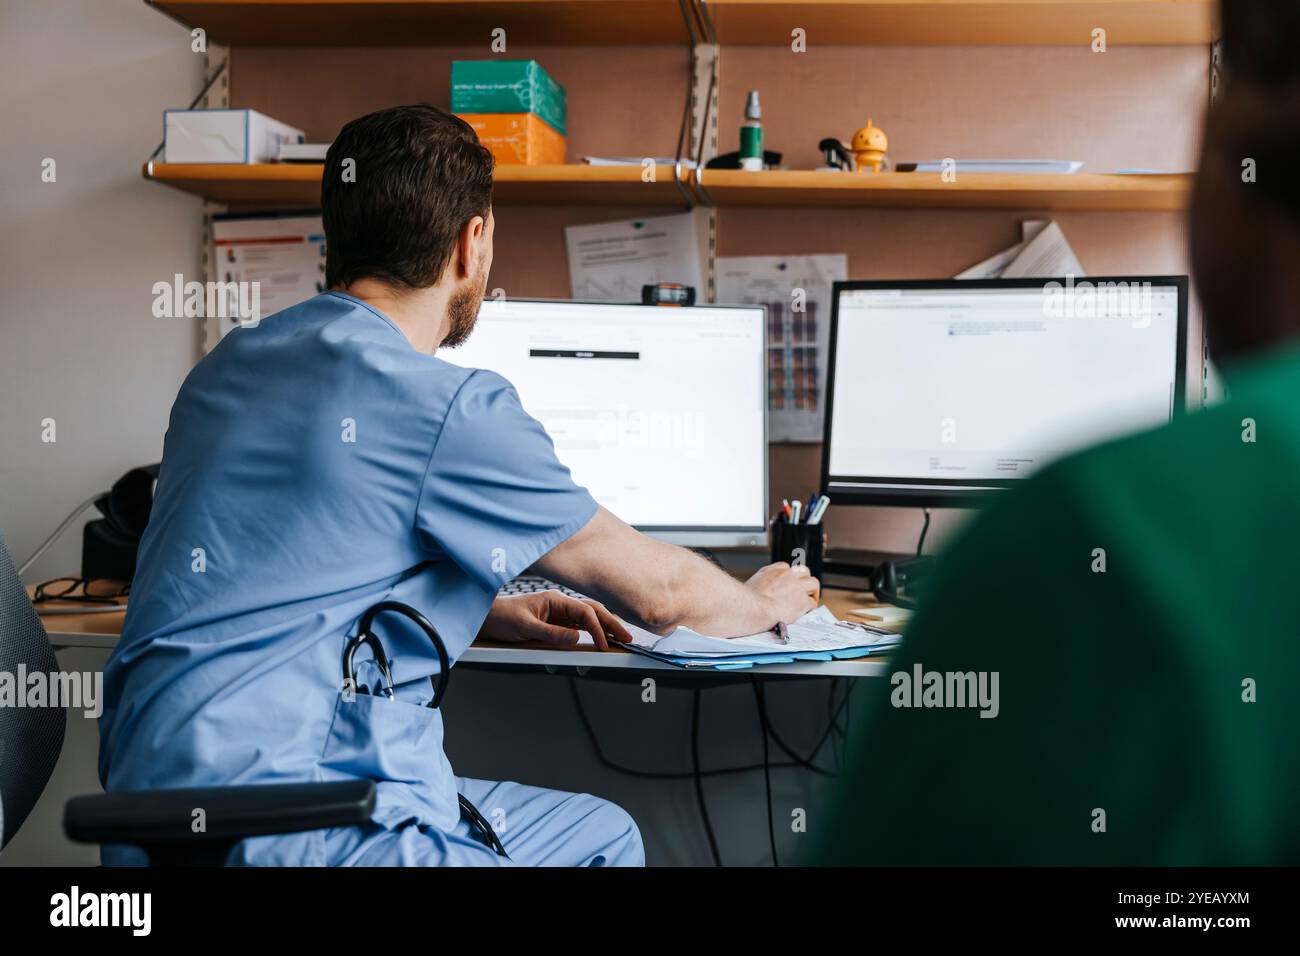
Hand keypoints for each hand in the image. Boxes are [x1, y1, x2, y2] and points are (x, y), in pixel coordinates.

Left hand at [478, 591, 632, 650]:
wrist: (487, 618)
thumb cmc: (502, 617)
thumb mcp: (525, 627)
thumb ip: (551, 633)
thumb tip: (577, 639)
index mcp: (555, 600)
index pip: (585, 613)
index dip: (598, 629)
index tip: (604, 646)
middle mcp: (560, 605)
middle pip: (593, 612)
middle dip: (611, 624)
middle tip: (627, 638)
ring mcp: (559, 613)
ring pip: (589, 618)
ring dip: (605, 627)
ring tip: (620, 638)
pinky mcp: (555, 623)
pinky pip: (579, 627)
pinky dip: (593, 632)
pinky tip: (601, 639)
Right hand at [745, 561, 819, 624]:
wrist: (751, 609)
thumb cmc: (745, 602)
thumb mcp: (749, 585)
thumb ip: (760, 584)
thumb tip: (760, 592)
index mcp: (772, 570)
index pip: (786, 568)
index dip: (789, 578)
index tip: (788, 585)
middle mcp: (786, 574)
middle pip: (803, 571)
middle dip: (803, 581)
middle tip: (801, 591)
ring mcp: (797, 587)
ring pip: (813, 583)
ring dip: (811, 591)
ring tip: (808, 600)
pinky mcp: (802, 601)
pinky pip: (812, 602)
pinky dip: (809, 608)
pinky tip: (804, 613)